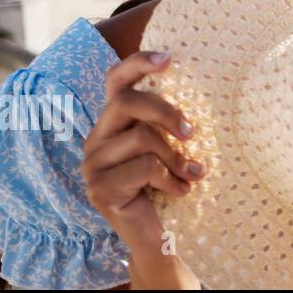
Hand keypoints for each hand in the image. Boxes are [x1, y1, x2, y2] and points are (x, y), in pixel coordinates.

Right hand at [81, 50, 203, 282]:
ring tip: (193, 173)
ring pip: (142, 137)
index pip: (115, 80)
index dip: (138, 63)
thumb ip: (169, 122)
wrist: (160, 234)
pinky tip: (180, 191)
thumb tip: (199, 91)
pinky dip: (171, 178)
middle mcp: (96, 138)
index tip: (169, 59)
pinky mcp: (99, 189)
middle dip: (167, 112)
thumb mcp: (170, 145)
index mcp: (114, 122)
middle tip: (192, 132)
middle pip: (127, 102)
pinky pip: (145, 168)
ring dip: (176, 156)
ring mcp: (93, 165)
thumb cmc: (170, 182)